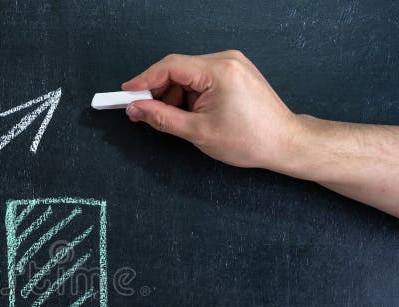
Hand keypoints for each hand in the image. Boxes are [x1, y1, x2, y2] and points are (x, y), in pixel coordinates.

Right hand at [122, 50, 297, 168]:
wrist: (284, 143)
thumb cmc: (248, 140)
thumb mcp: (197, 132)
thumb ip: (161, 118)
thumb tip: (135, 109)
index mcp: (218, 70)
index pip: (169, 66)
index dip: (143, 80)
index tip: (125, 94)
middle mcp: (225, 60)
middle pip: (177, 69)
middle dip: (158, 92)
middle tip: (143, 114)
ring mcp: (232, 65)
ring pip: (188, 76)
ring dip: (174, 96)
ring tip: (174, 120)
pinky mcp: (234, 73)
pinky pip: (201, 79)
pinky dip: (188, 96)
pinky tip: (189, 115)